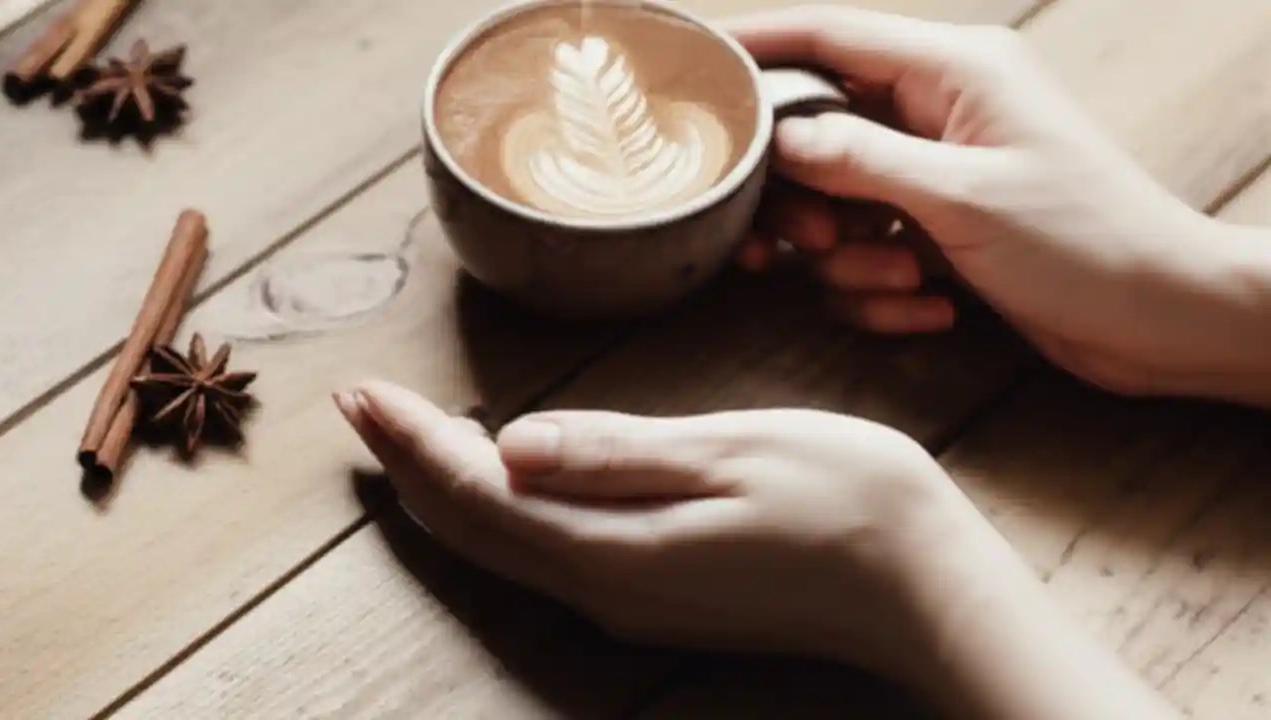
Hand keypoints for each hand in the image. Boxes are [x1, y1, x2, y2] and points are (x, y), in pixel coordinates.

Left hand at [334, 381, 989, 680]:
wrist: (927, 590)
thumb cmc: (846, 501)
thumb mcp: (730, 454)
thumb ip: (613, 454)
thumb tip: (509, 446)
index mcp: (613, 548)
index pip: (476, 492)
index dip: (410, 441)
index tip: (360, 392)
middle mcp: (607, 589)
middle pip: (474, 528)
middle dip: (408, 466)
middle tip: (360, 407)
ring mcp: (633, 601)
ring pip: (504, 546)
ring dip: (447, 490)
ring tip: (404, 440)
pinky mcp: (659, 597)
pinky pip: (546, 554)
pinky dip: (500, 513)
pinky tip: (498, 481)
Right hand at [728, 6, 1266, 400]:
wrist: (1158, 320)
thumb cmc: (1086, 243)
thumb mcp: (963, 197)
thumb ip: (861, 160)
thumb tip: (782, 138)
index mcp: (952, 72)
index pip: (830, 36)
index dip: (757, 44)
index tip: (695, 61)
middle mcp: (937, 112)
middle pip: (817, 133)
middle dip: (807, 200)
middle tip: (817, 244)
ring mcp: (935, 172)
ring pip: (836, 204)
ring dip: (853, 259)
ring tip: (908, 281)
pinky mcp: (938, 227)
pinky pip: (868, 251)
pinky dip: (884, 289)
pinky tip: (933, 307)